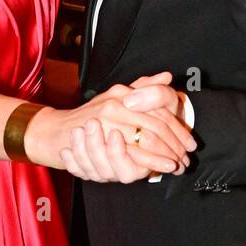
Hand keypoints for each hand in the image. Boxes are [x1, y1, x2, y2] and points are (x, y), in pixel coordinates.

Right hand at [26, 71, 193, 179]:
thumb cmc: (90, 116)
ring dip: (162, 156)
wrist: (56, 132)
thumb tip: (167, 76)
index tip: (189, 143)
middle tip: (186, 159)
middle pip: (155, 125)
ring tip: (174, 165)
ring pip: (144, 142)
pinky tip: (156, 170)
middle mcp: (114, 107)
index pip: (158, 109)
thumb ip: (143, 88)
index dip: (177, 127)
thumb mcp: (117, 97)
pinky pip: (128, 156)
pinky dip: (146, 164)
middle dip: (173, 145)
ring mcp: (106, 125)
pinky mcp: (99, 145)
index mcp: (122, 95)